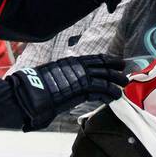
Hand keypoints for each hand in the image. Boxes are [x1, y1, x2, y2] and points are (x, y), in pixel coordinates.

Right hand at [7, 54, 127, 130]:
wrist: (31, 92)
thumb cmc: (37, 87)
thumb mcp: (52, 76)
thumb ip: (64, 77)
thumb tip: (68, 82)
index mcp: (71, 62)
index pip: (94, 59)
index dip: (108, 60)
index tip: (117, 62)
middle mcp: (78, 66)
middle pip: (103, 66)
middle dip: (115, 71)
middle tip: (124, 74)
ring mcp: (81, 76)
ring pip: (105, 77)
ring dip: (116, 83)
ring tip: (122, 89)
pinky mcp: (82, 88)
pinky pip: (101, 90)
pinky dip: (109, 93)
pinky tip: (113, 97)